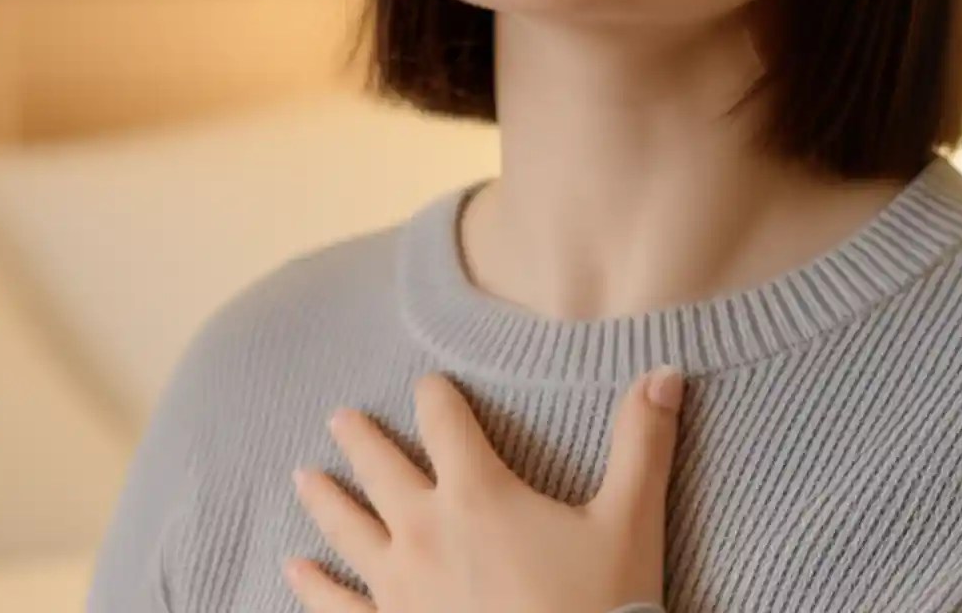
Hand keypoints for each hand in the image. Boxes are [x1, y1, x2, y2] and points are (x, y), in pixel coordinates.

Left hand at [285, 366, 685, 612]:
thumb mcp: (630, 521)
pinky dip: (314, 586)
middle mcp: (425, 531)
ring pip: (347, 530)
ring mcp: (399, 588)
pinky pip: (339, 604)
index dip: (438, 396)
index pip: (446, 422)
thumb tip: (667, 372)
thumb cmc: (602, 607)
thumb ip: (643, 442)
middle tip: (339, 418)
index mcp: (479, 495)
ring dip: (325, 500)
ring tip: (303, 478)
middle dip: (361, 439)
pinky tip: (294, 570)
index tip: (430, 384)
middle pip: (381, 469)